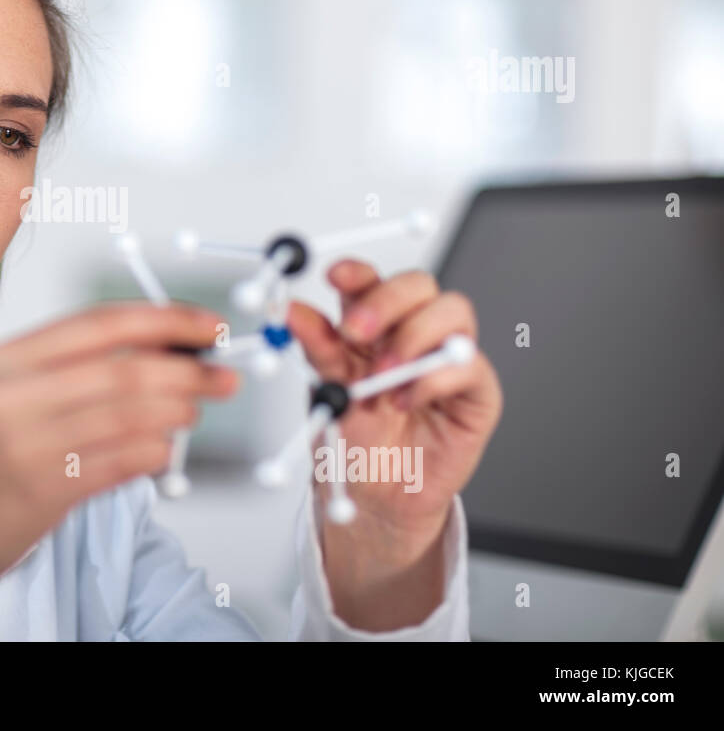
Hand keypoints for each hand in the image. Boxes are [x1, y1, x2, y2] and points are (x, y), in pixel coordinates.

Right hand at [0, 301, 239, 623]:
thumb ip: (63, 367)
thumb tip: (155, 348)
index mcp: (4, 359)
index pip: (102, 323)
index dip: (167, 319)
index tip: (208, 326)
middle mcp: (13, 394)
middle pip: (126, 367)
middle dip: (189, 369)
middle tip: (223, 376)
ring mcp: (27, 443)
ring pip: (132, 414)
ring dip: (178, 412)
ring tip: (191, 413)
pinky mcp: (44, 490)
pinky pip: (124, 461)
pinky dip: (155, 452)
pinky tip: (160, 451)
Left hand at [287, 260, 501, 627]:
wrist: (377, 496)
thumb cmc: (356, 440)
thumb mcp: (328, 392)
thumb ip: (317, 350)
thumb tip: (292, 313)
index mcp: (371, 326)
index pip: (371, 281)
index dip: (357, 272)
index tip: (335, 276)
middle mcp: (413, 332)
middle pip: (418, 285)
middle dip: (386, 301)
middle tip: (356, 331)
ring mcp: (448, 357)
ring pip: (454, 311)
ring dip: (414, 337)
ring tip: (384, 376)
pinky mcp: (476, 391)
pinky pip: (469, 365)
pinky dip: (433, 380)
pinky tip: (405, 402)